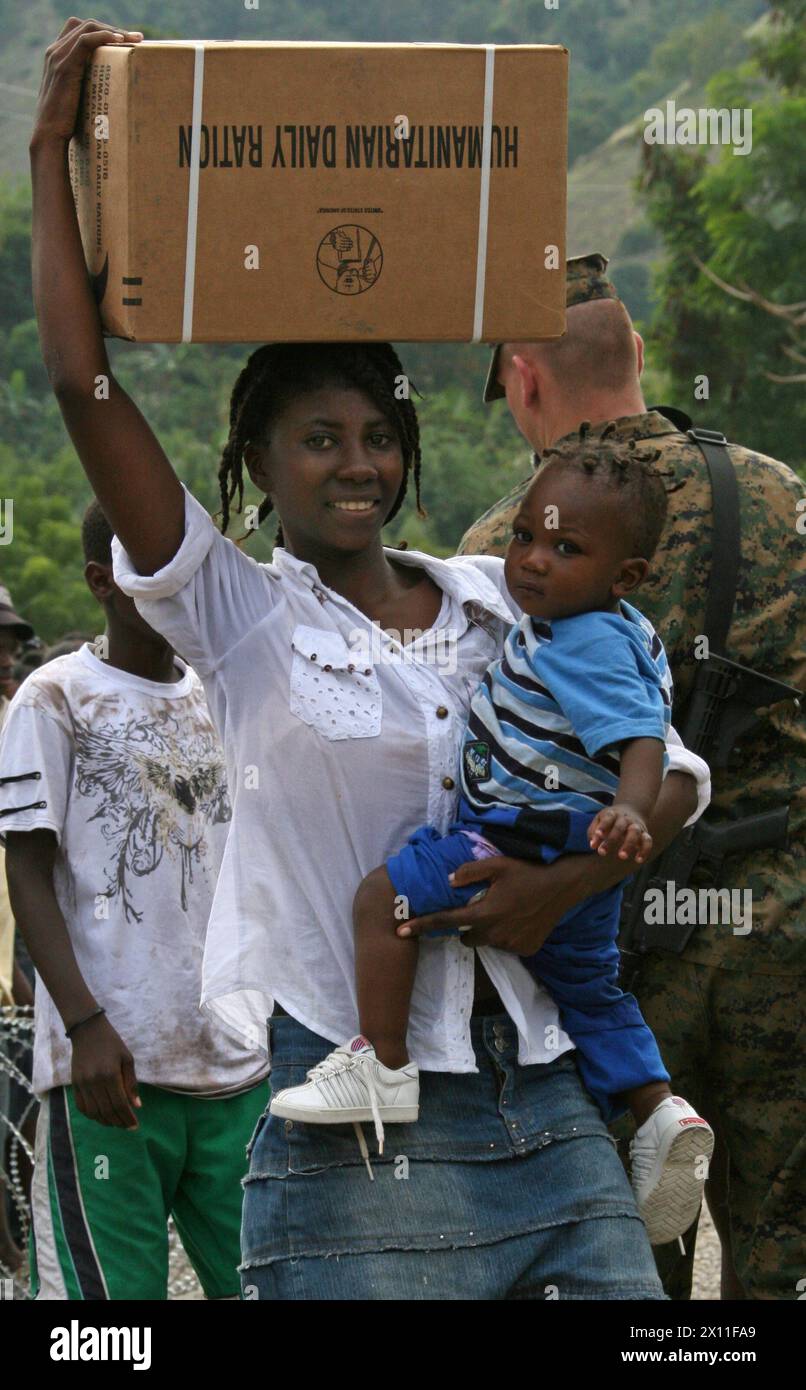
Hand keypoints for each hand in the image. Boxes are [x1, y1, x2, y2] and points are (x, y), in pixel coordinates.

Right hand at [31, 17, 142, 146]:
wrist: (49, 135)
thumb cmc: (65, 123)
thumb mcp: (75, 97)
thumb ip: (85, 86)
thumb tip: (111, 92)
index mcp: (56, 56)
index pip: (79, 29)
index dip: (102, 30)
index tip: (124, 40)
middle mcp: (55, 51)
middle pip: (86, 25)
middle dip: (113, 28)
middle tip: (136, 39)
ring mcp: (58, 57)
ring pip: (88, 28)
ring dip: (114, 30)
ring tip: (134, 40)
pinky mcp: (66, 67)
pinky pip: (86, 40)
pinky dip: (104, 36)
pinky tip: (120, 42)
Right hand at [70, 1013, 140, 1128]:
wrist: (88, 1031)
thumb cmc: (112, 1043)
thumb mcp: (127, 1059)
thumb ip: (131, 1083)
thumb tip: (136, 1106)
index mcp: (110, 1074)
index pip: (120, 1104)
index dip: (127, 1118)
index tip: (135, 1125)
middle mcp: (94, 1082)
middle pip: (107, 1110)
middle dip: (119, 1122)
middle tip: (127, 1126)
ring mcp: (82, 1084)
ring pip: (93, 1112)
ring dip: (105, 1121)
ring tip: (116, 1123)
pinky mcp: (74, 1084)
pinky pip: (81, 1106)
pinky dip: (91, 1115)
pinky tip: (101, 1116)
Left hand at [396, 854, 591, 956]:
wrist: (563, 886)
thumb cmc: (527, 872)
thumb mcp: (498, 865)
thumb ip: (470, 872)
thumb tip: (448, 882)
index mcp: (484, 913)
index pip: (445, 921)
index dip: (421, 925)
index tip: (400, 931)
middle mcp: (494, 934)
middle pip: (466, 937)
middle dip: (468, 926)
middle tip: (482, 908)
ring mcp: (511, 945)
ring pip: (487, 941)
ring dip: (489, 930)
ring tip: (506, 911)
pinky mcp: (525, 950)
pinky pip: (506, 945)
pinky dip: (508, 935)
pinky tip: (520, 919)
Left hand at [589, 803, 652, 862]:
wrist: (632, 810)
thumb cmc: (610, 820)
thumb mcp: (599, 820)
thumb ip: (594, 831)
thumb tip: (593, 845)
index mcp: (613, 814)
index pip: (607, 819)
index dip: (602, 827)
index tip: (597, 835)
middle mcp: (625, 819)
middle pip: (620, 826)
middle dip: (612, 839)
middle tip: (602, 853)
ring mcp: (636, 826)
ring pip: (635, 832)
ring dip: (629, 844)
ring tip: (622, 856)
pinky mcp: (645, 834)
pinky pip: (648, 841)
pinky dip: (645, 850)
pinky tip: (638, 860)